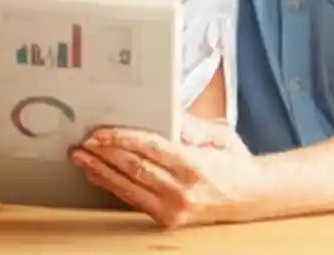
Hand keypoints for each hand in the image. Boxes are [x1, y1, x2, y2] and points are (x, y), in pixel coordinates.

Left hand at [71, 121, 261, 228]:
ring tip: (81, 158)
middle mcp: (181, 190)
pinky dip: (112, 186)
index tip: (100, 132)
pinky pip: (133, 201)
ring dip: (101, 171)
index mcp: (194, 164)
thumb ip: (192, 125)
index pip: (149, 148)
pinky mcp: (167, 220)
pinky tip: (97, 175)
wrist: (252, 197)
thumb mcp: (220, 135)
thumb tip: (166, 115)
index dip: (121, 139)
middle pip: (133, 168)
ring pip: (128, 187)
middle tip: (82, 142)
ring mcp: (173, 209)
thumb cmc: (234, 162)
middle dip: (104, 154)